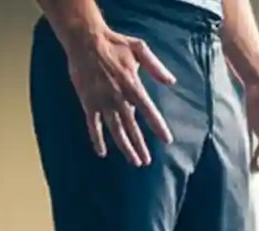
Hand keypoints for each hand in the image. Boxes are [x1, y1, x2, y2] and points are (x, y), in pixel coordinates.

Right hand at [64, 28, 176, 165]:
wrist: (86, 41)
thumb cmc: (114, 43)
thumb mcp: (140, 49)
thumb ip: (156, 67)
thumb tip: (171, 82)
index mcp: (133, 85)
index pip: (149, 111)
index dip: (158, 127)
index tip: (167, 140)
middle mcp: (119, 98)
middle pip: (132, 127)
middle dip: (140, 146)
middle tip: (146, 161)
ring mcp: (103, 102)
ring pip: (115, 130)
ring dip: (124, 147)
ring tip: (133, 161)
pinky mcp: (88, 103)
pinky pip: (93, 125)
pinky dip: (96, 139)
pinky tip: (102, 152)